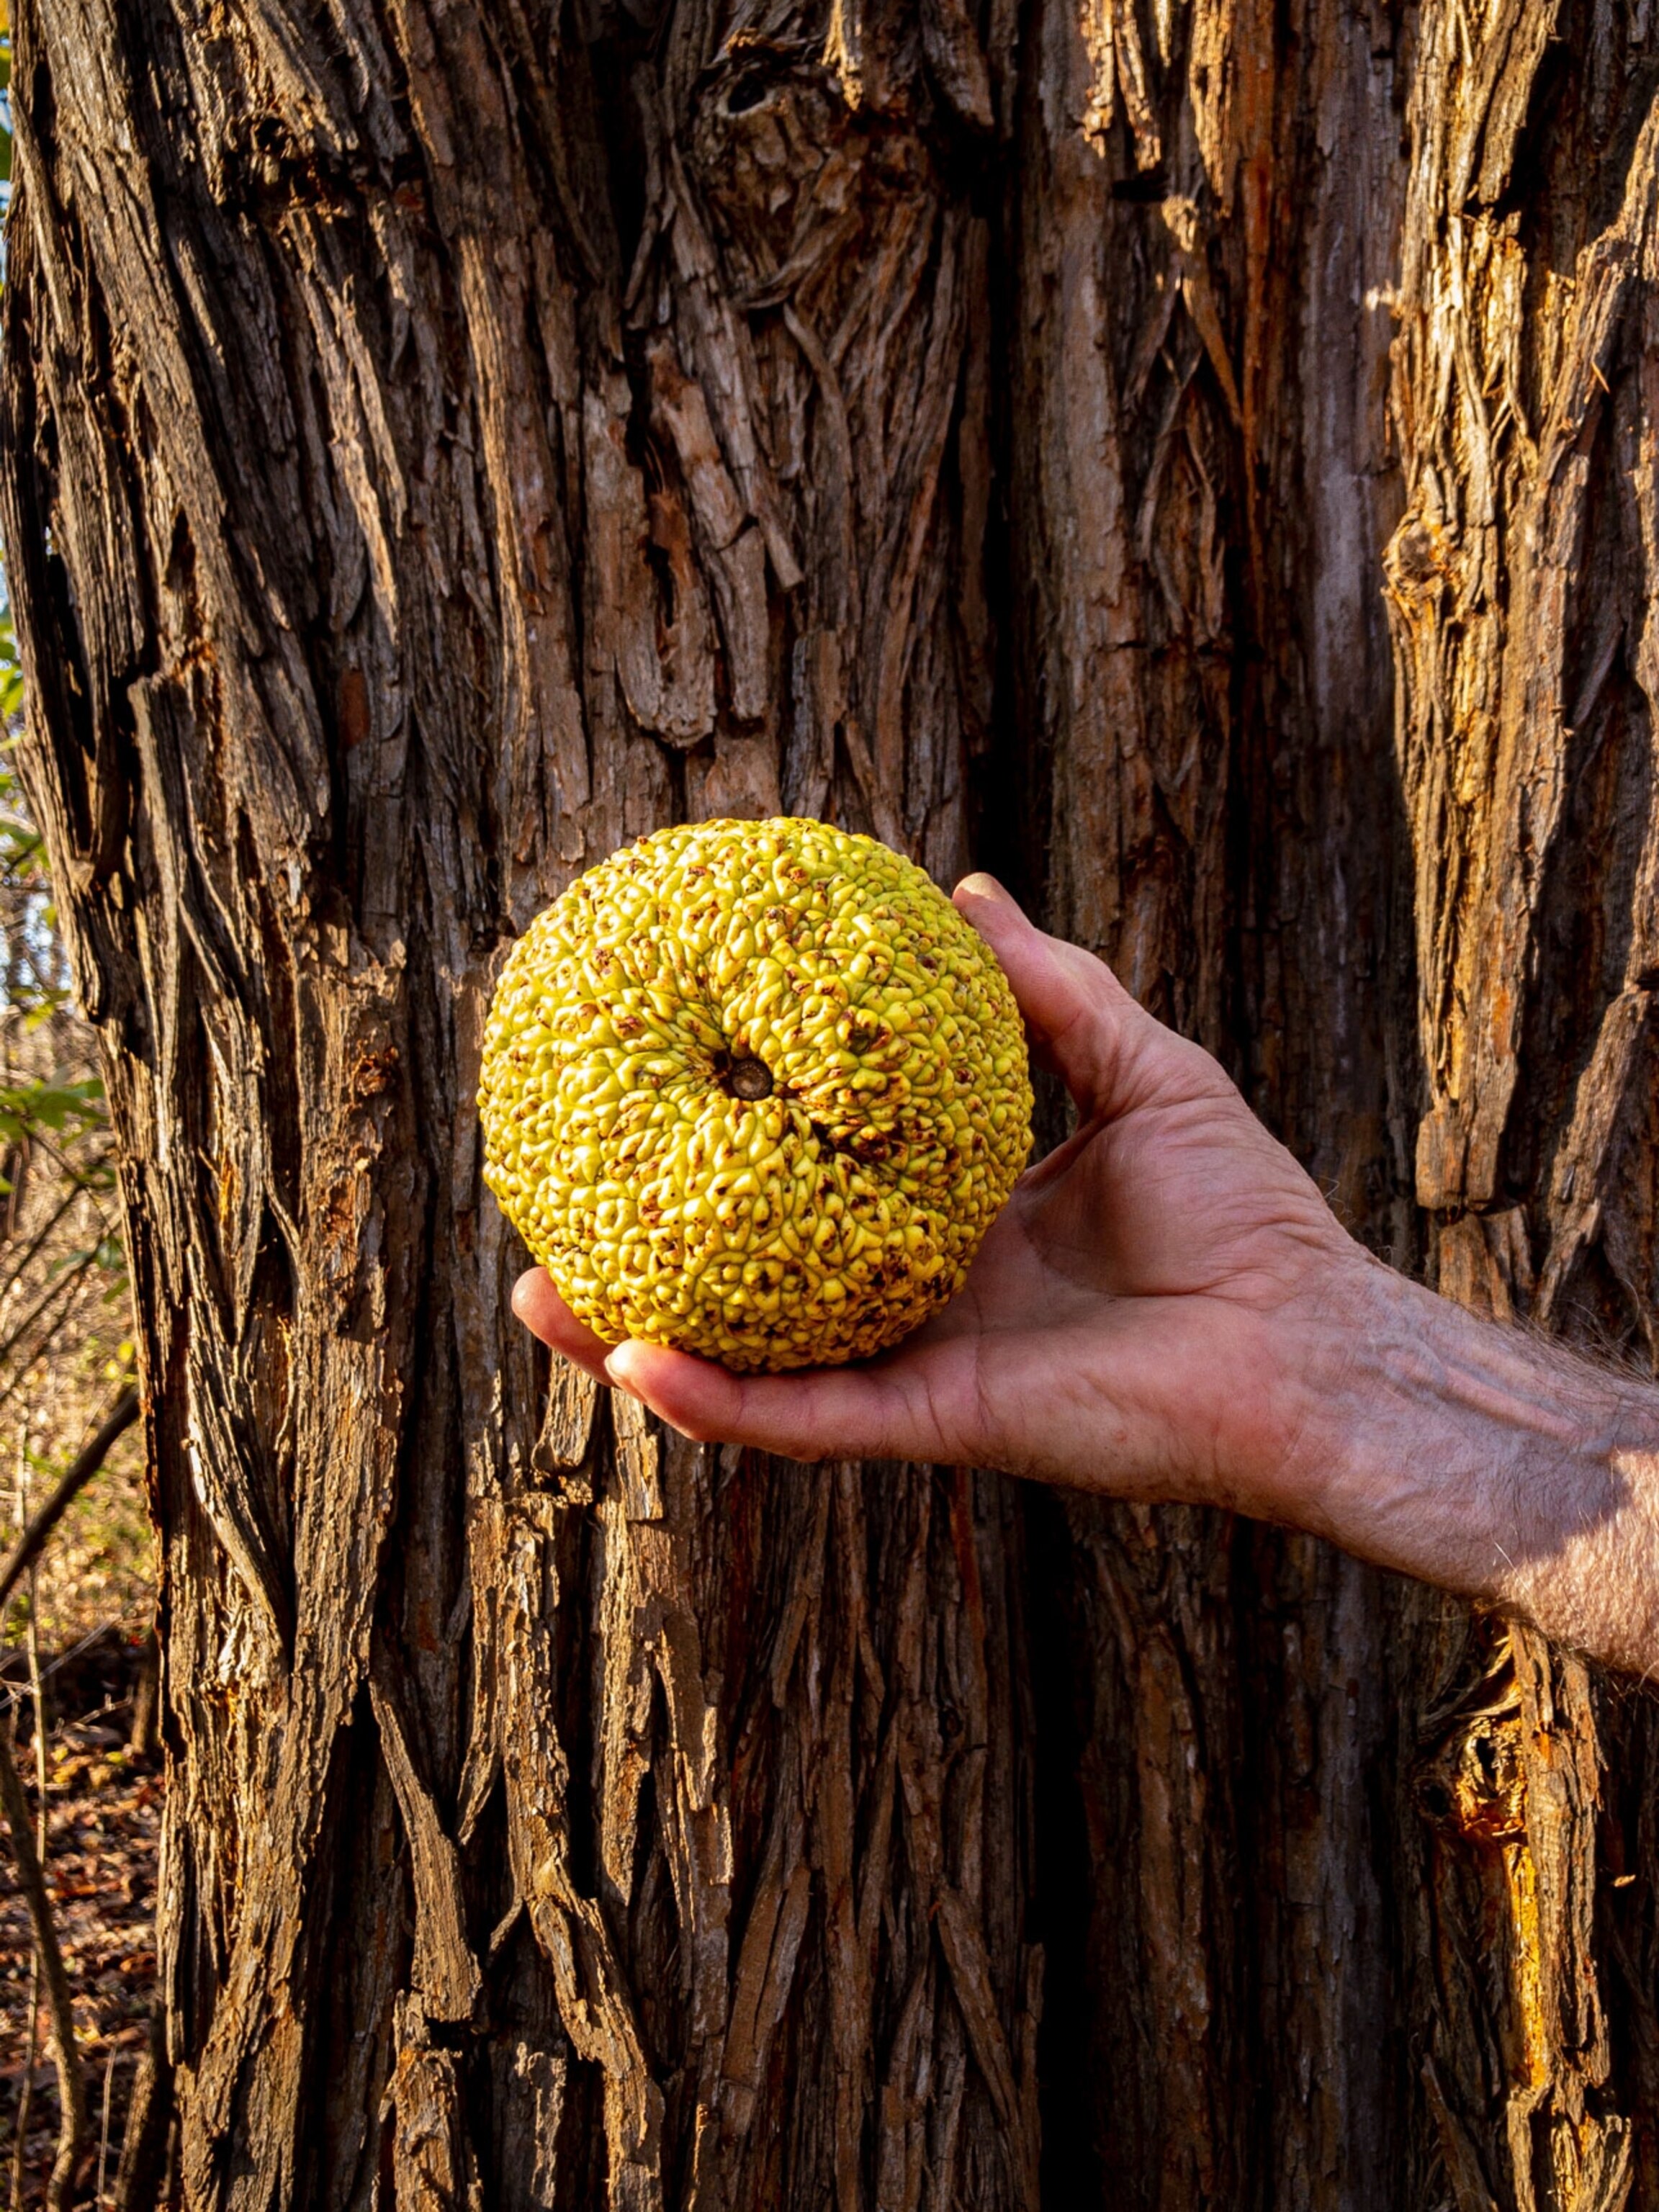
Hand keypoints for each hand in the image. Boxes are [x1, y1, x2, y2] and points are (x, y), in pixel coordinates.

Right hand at [512, 876, 1370, 1514]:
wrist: (1311, 1341)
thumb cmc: (1245, 1211)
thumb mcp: (1134, 1068)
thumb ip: (1045, 992)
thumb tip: (962, 891)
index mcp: (953, 1219)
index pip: (814, 1180)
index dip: (733, 1138)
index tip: (651, 1078)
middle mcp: (916, 1297)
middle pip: (756, 1276)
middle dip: (652, 1251)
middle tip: (551, 1201)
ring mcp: (917, 1367)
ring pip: (754, 1360)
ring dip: (641, 1339)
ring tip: (540, 1297)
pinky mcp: (937, 1424)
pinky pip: (811, 1418)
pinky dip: (723, 1400)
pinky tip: (639, 1360)